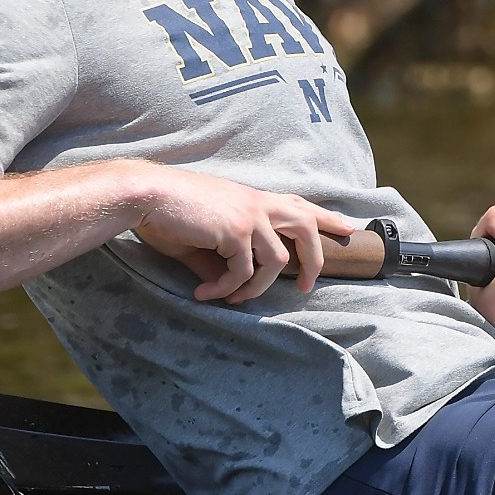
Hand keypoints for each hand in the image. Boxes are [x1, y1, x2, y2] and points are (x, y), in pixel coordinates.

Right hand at [133, 168, 354, 304]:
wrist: (146, 195)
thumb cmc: (168, 213)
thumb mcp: (202, 238)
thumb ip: (221, 259)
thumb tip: (228, 286)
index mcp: (252, 198)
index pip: (298, 204)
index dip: (326, 217)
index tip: (348, 228)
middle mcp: (257, 203)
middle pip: (306, 227)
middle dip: (315, 258)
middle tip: (307, 286)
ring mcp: (249, 215)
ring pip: (277, 261)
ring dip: (256, 288)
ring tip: (232, 299)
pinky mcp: (236, 230)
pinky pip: (242, 272)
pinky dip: (225, 289)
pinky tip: (205, 294)